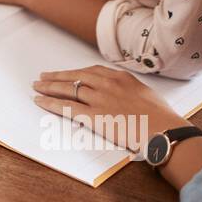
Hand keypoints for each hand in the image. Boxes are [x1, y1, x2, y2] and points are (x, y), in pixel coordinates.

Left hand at [32, 66, 185, 152]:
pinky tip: (40, 101)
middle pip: (75, 76)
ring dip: (49, 88)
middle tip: (43, 77)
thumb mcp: (146, 95)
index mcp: (121, 77)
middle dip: (57, 77)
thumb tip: (122, 96)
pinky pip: (67, 106)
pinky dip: (51, 103)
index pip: (91, 71)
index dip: (75, 72)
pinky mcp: (94, 115)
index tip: (66, 73)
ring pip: (68, 89)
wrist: (165, 130)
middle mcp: (107, 84)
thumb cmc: (161, 118)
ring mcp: (99, 98)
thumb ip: (129, 91)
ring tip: (37, 87)